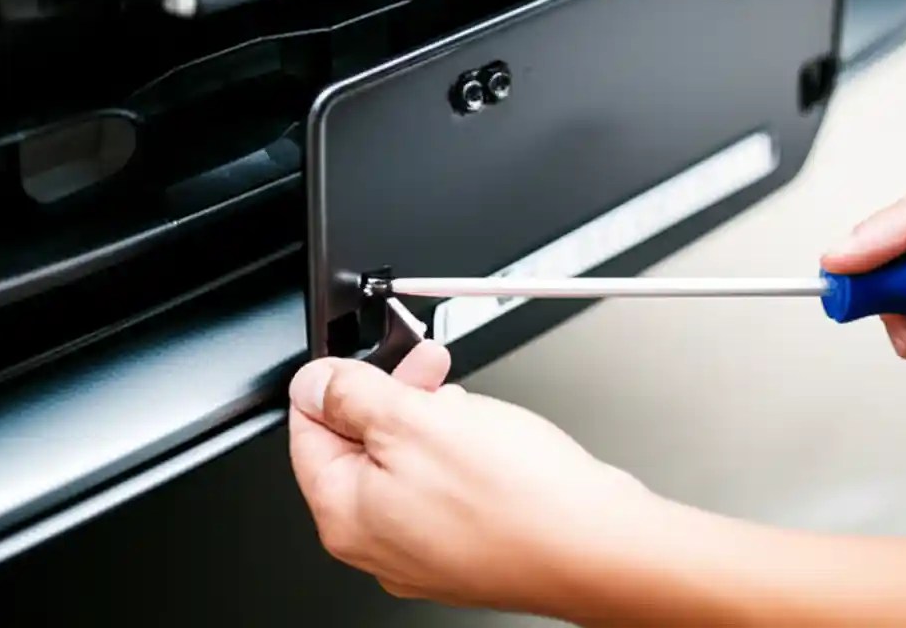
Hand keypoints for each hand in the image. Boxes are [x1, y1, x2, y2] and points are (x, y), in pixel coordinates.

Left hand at [287, 343, 651, 614]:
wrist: (598, 548)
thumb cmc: (516, 501)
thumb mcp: (414, 420)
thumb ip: (352, 395)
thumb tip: (313, 383)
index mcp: (345, 515)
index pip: (306, 432)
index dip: (333, 382)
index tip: (366, 356)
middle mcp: (378, 543)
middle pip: (359, 447)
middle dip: (391, 395)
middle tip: (427, 365)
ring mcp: (423, 549)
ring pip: (406, 463)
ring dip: (429, 418)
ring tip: (467, 403)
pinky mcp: (465, 545)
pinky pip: (443, 486)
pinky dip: (458, 452)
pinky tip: (487, 437)